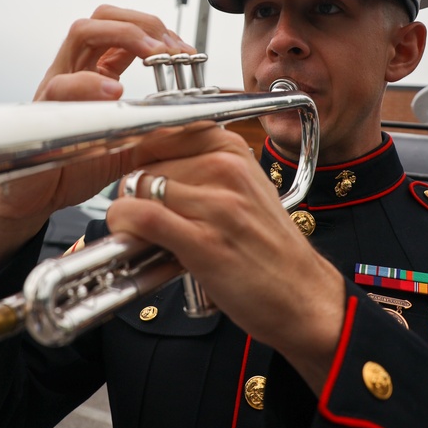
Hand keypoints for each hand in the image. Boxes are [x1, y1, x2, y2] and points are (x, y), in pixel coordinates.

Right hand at [0, 6, 193, 298]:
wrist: (34, 198)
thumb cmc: (74, 166)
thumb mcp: (128, 145)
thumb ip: (157, 130)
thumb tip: (200, 125)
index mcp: (95, 71)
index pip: (125, 28)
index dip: (159, 32)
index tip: (186, 54)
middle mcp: (74, 68)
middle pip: (103, 16)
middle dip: (142, 23)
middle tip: (170, 50)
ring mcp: (56, 84)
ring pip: (81, 33)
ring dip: (123, 36)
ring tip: (153, 55)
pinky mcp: (42, 111)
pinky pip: (62, 85)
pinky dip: (90, 84)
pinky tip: (115, 92)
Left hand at [105, 125, 345, 391]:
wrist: (303, 296)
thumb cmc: (268, 248)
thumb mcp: (241, 190)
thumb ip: (198, 171)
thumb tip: (142, 167)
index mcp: (234, 150)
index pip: (162, 132)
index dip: (139, 157)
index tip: (137, 176)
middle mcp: (226, 169)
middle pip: (146, 163)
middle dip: (134, 190)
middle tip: (144, 216)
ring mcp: (216, 204)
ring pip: (139, 187)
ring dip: (127, 211)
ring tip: (145, 232)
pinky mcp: (204, 241)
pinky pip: (142, 217)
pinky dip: (125, 224)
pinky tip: (130, 236)